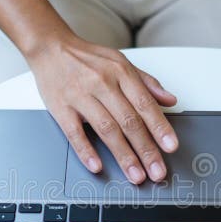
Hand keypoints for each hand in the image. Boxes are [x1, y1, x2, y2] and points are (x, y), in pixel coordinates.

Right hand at [27, 34, 178, 183]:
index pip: (145, 104)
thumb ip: (147, 83)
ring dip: (124, 155)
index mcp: (120, 73)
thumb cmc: (87, 58)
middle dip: (146, 149)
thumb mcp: (121, 62)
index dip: (160, 128)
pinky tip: (98, 166)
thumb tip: (170, 100)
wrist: (50, 47)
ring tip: (135, 174)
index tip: (170, 147)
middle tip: (157, 171)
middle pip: (129, 121)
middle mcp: (102, 84)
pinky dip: (86, 151)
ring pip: (107, 129)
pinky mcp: (60, 108)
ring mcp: (80, 96)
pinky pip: (74, 133)